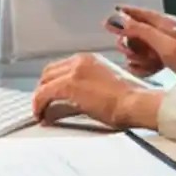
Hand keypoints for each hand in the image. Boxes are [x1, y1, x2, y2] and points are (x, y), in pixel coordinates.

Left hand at [32, 53, 163, 129]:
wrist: (136, 102)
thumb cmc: (130, 99)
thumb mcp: (105, 88)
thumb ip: (87, 90)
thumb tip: (74, 103)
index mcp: (90, 59)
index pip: (62, 67)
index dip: (53, 82)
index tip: (50, 94)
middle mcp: (80, 61)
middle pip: (50, 72)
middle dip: (44, 88)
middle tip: (43, 104)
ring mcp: (74, 71)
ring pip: (45, 82)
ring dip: (40, 98)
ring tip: (41, 112)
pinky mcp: (69, 85)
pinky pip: (44, 94)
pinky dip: (39, 105)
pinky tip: (41, 115)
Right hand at [105, 5, 175, 90]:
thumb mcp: (163, 44)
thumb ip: (141, 31)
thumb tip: (120, 19)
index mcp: (166, 23)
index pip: (139, 13)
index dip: (123, 16)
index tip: (109, 20)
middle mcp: (166, 33)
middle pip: (137, 33)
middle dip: (131, 44)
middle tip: (132, 52)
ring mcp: (167, 47)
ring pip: (141, 48)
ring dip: (138, 57)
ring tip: (143, 64)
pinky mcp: (168, 61)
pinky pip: (148, 61)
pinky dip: (144, 66)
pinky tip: (145, 71)